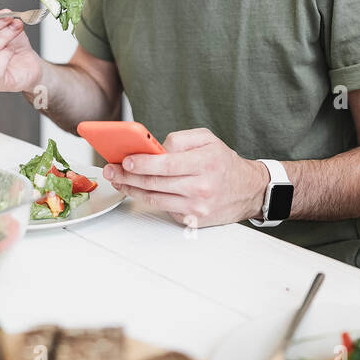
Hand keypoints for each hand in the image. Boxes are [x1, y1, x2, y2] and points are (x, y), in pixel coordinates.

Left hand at [103, 127, 269, 226]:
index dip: (143, 163)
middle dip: (128, 176)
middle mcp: (201, 187)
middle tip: (111, 170)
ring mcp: (197, 207)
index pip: (167, 164)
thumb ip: (180, 139)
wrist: (248, 190)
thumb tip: (154, 148)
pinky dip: (147, 198)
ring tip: (117, 180)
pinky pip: (163, 208)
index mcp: (205, 163)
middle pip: (155, 183)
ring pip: (154, 198)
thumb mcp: (207, 139)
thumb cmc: (224, 163)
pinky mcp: (192, 220)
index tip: (125, 160)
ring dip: (131, 189)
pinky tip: (136, 190)